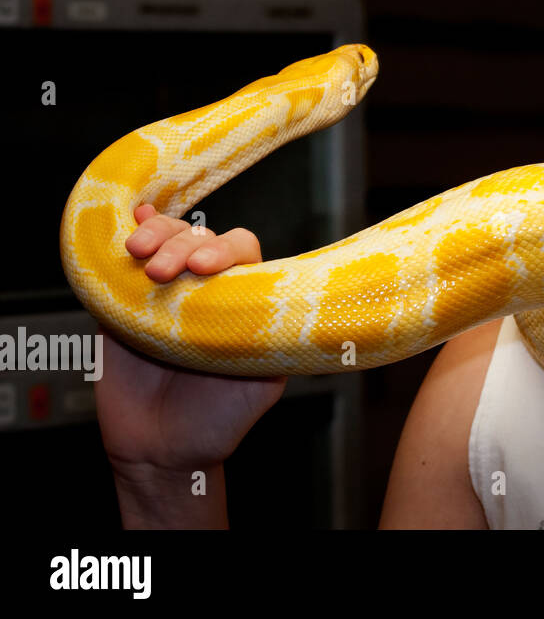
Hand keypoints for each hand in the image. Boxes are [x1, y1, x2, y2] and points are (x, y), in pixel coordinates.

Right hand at [95, 204, 286, 478]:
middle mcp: (204, 288)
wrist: (163, 453)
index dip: (224, 250)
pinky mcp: (121, 307)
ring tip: (138, 253)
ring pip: (163, 242)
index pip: (240, 251)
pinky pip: (121, 267)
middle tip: (164, 272)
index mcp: (241, 299)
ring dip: (153, 236)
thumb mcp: (259, 387)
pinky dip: (122, 239)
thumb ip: (272, 349)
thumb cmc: (219, 420)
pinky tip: (128, 224)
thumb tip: (287, 319)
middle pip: (198, 240)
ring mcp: (162, 293)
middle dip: (181, 246)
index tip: (205, 270)